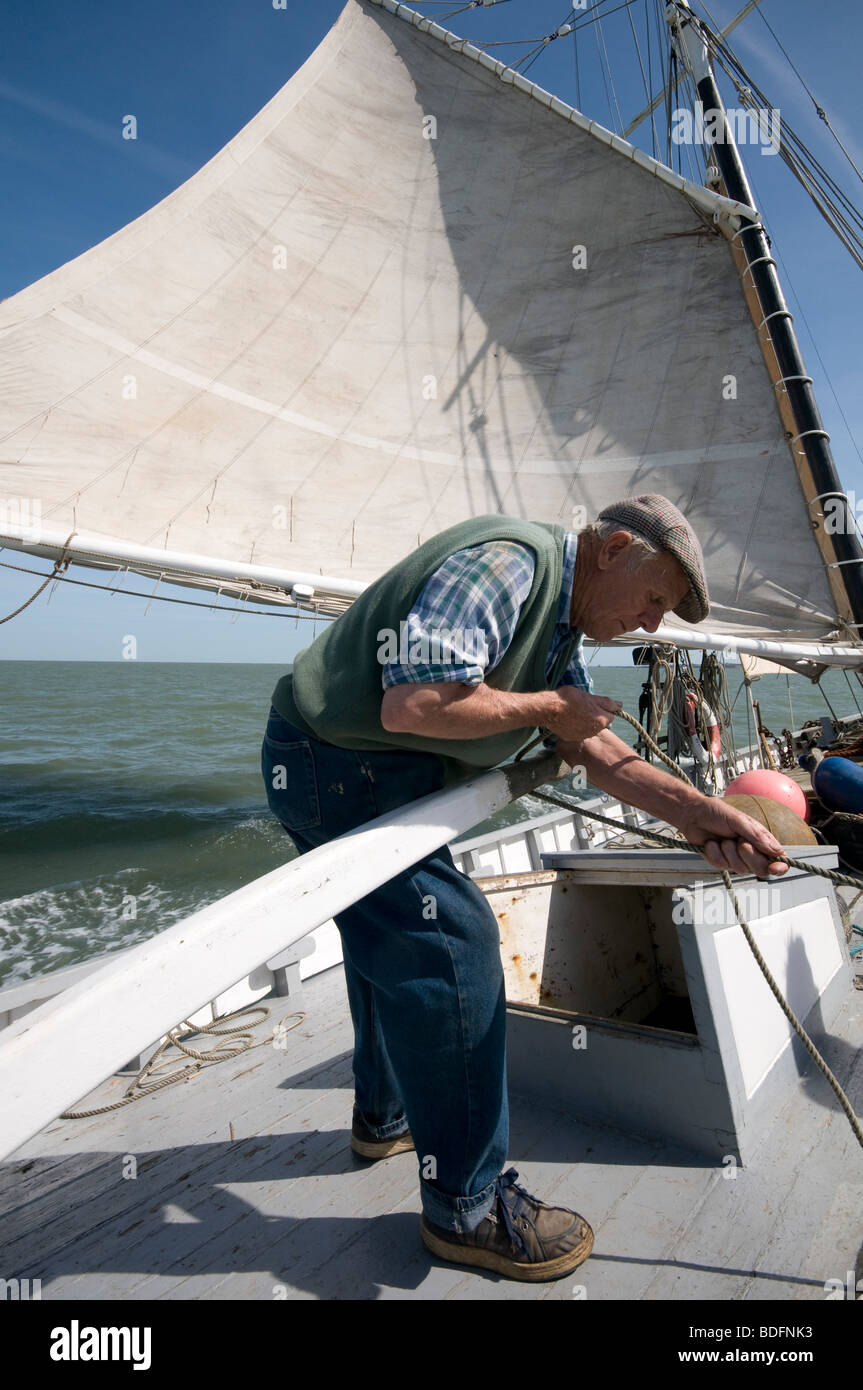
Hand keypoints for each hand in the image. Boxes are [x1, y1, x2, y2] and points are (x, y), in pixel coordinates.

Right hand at [545, 687, 621, 744]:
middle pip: (600, 723)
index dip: (602, 708)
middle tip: (583, 707)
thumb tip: (619, 705)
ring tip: (574, 712)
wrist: (548, 709)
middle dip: (595, 716)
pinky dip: (576, 727)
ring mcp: (582, 736)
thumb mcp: (589, 697)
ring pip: (590, 727)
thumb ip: (606, 703)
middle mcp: (594, 731)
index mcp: (601, 721)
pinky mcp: (572, 738)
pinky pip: (579, 732)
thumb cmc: (569, 699)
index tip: (594, 704)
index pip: (610, 715)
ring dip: (586, 721)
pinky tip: (568, 719)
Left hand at [674, 798, 788, 877]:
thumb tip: (777, 852)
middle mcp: (751, 851)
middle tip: (740, 842)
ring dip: (729, 852)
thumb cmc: (717, 813)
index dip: (780, 867)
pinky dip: (715, 853)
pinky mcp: (720, 862)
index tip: (775, 868)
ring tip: (722, 839)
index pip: (777, 859)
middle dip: (750, 856)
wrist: (693, 815)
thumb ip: (757, 837)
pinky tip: (710, 843)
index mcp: (760, 840)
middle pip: (761, 869)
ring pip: (740, 869)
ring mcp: (735, 858)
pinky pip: (722, 865)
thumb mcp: (739, 821)